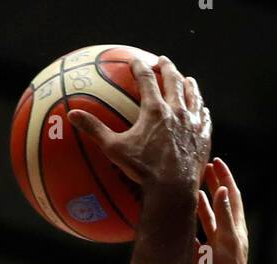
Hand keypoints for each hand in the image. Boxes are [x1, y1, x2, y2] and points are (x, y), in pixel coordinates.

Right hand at [67, 56, 210, 194]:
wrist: (173, 190)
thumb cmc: (143, 172)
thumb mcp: (114, 150)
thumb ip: (94, 130)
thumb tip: (72, 114)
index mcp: (155, 110)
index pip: (146, 79)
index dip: (139, 67)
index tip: (134, 61)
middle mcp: (177, 111)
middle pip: (173, 80)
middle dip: (167, 67)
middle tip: (163, 61)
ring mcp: (193, 124)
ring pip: (193, 96)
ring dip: (189, 85)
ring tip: (188, 80)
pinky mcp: (204, 138)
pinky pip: (205, 119)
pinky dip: (202, 111)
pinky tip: (202, 110)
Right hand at [192, 158, 247, 263]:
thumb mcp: (228, 240)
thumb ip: (224, 215)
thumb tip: (222, 189)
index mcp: (236, 229)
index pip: (231, 196)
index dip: (225, 177)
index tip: (216, 161)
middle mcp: (225, 236)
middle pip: (219, 205)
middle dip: (212, 186)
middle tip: (203, 169)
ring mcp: (212, 249)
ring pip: (206, 222)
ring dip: (201, 206)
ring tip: (193, 192)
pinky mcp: (201, 261)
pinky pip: (194, 241)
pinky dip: (188, 230)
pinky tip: (181, 223)